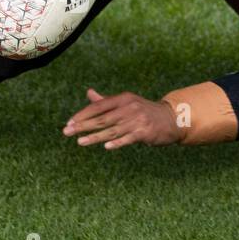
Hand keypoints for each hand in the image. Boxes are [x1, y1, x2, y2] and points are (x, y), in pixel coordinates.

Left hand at [62, 88, 181, 149]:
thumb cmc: (144, 111)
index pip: (98, 106)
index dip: (83, 114)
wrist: (171, 119)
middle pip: (102, 118)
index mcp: (123, 99)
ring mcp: (137, 120)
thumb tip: (89, 93)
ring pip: (112, 130)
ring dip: (95, 137)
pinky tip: (106, 146)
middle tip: (67, 132)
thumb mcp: (126, 103)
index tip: (70, 122)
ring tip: (80, 142)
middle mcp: (129, 107)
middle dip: (83, 126)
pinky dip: (117, 142)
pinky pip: (128, 138)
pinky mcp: (145, 132)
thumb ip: (106, 101)